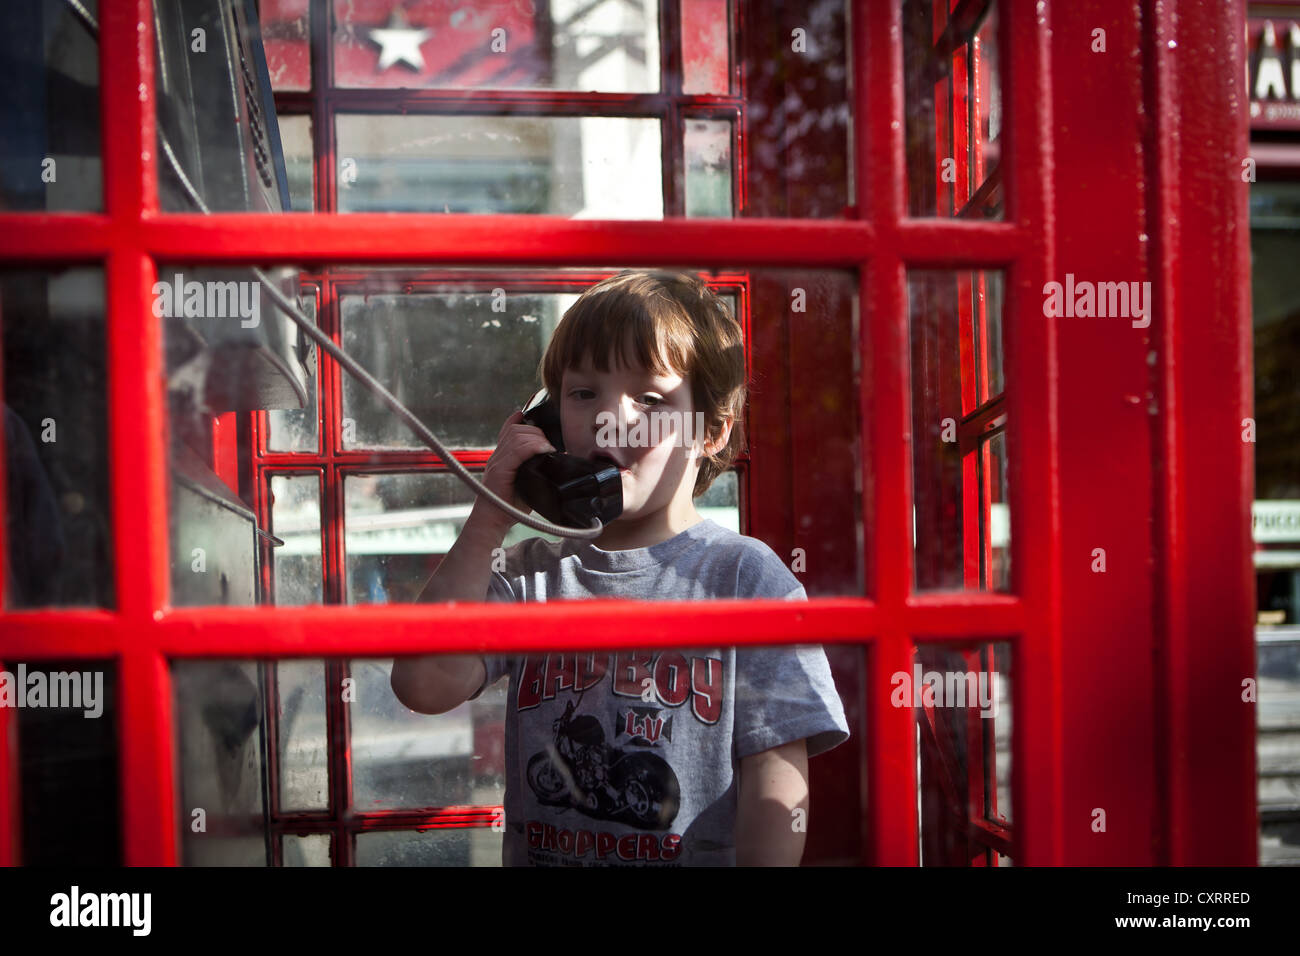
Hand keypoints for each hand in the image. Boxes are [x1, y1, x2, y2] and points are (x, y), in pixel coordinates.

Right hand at [472, 409, 556, 530]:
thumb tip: (556, 461)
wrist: (492, 521)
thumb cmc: (510, 506)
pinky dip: (533, 447)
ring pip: (517, 436)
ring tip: (548, 448)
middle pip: (516, 429)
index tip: (536, 418)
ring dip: (537, 438)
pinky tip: (544, 450)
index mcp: (501, 456)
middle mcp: (497, 456)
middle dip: (537, 432)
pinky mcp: (499, 470)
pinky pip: (517, 450)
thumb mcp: (524, 483)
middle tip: (549, 445)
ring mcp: (497, 462)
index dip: (521, 418)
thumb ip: (534, 470)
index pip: (509, 428)